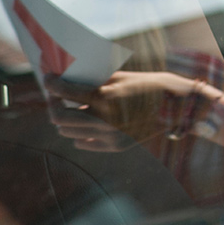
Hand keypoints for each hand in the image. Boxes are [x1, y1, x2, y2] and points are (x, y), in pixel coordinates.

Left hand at [45, 71, 195, 150]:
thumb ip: (93, 82)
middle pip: (60, 119)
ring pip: (69, 133)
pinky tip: (85, 124)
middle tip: (55, 98)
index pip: (65, 92)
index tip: (47, 78)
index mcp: (106, 97)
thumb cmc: (148, 85)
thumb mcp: (120, 78)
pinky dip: (80, 135)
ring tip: (71, 110)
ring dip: (65, 121)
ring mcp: (110, 135)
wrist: (176, 106)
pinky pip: (84, 144)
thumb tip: (67, 80)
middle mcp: (105, 119)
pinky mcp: (116, 146)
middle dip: (53, 106)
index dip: (51, 84)